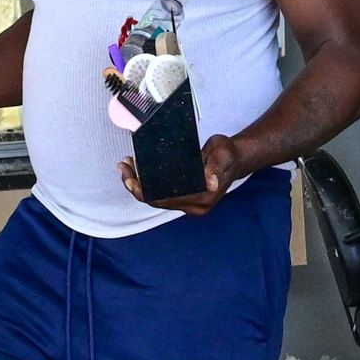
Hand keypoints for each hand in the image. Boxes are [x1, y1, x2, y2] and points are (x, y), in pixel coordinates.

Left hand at [120, 136, 253, 215]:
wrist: (236, 157)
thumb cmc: (229, 155)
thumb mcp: (223, 155)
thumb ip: (216, 168)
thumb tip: (212, 182)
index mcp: (201, 199)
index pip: (165, 201)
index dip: (145, 192)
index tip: (131, 179)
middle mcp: (193, 205)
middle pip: (156, 201)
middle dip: (136, 186)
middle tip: (123, 167)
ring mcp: (187, 201)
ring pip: (156, 197)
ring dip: (138, 183)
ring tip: (126, 165)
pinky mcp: (183, 193)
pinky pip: (160, 191)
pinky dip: (146, 180)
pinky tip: (136, 167)